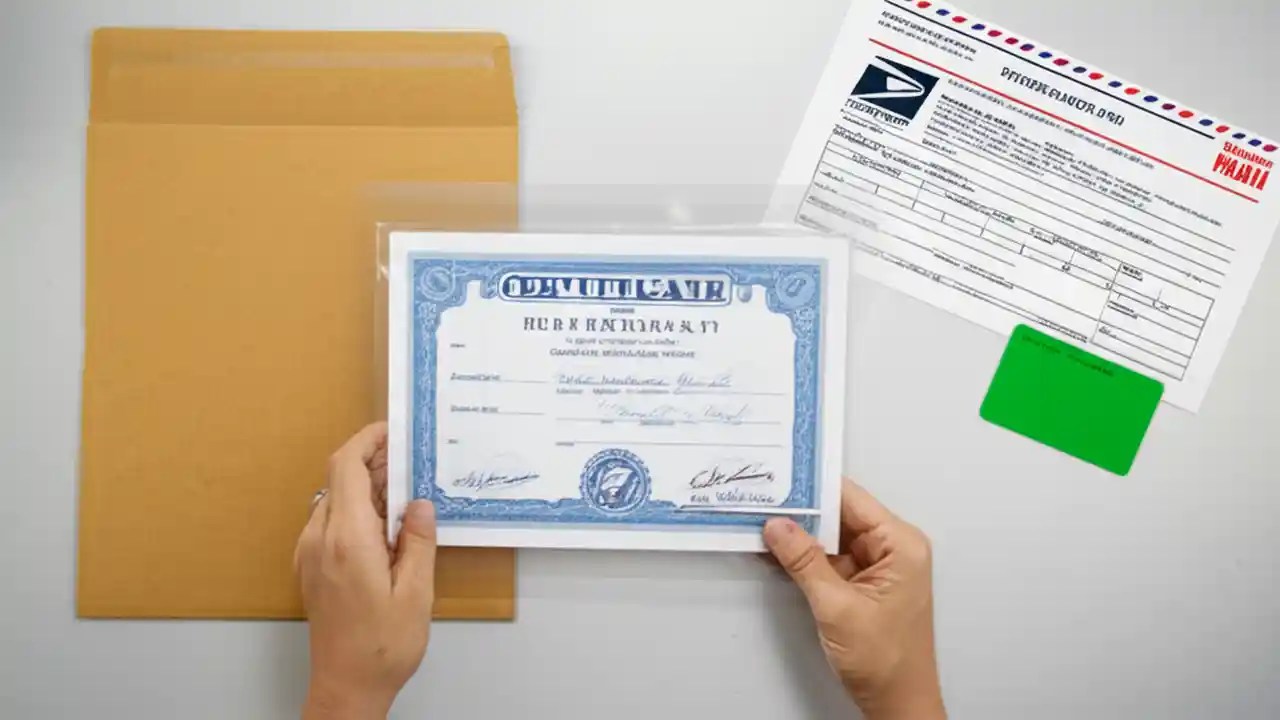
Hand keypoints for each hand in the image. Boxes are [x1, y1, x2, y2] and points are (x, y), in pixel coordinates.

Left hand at [294, 422, 437, 719]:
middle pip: (340, 479)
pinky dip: (357, 511)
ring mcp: (310, 554)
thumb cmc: (382, 647)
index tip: (392, 431)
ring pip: (335, 499)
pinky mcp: (310, 567)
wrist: (347, 687)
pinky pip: (330, 522)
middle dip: (374, 463)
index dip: (367, 440)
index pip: (346, 467)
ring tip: (405, 497)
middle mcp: (320, 540)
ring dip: (366, 489)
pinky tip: (386, 527)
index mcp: (347, 540)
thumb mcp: (416, 592)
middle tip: (411, 464)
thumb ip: (418, 541)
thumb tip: (420, 503)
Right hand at [763, 479, 944, 719]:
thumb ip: (804, 562)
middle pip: (840, 515)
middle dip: (802, 512)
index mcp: (901, 545)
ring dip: (801, 536)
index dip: (815, 489)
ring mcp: (878, 566)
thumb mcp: (837, 608)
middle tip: (764, 503)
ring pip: (832, 537)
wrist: (897, 705)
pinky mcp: (863, 583)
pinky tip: (780, 553)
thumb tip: (779, 526)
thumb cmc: (887, 663)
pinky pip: (831, 558)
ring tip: (764, 526)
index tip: (783, 480)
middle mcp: (893, 549)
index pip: (852, 500)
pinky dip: (806, 558)